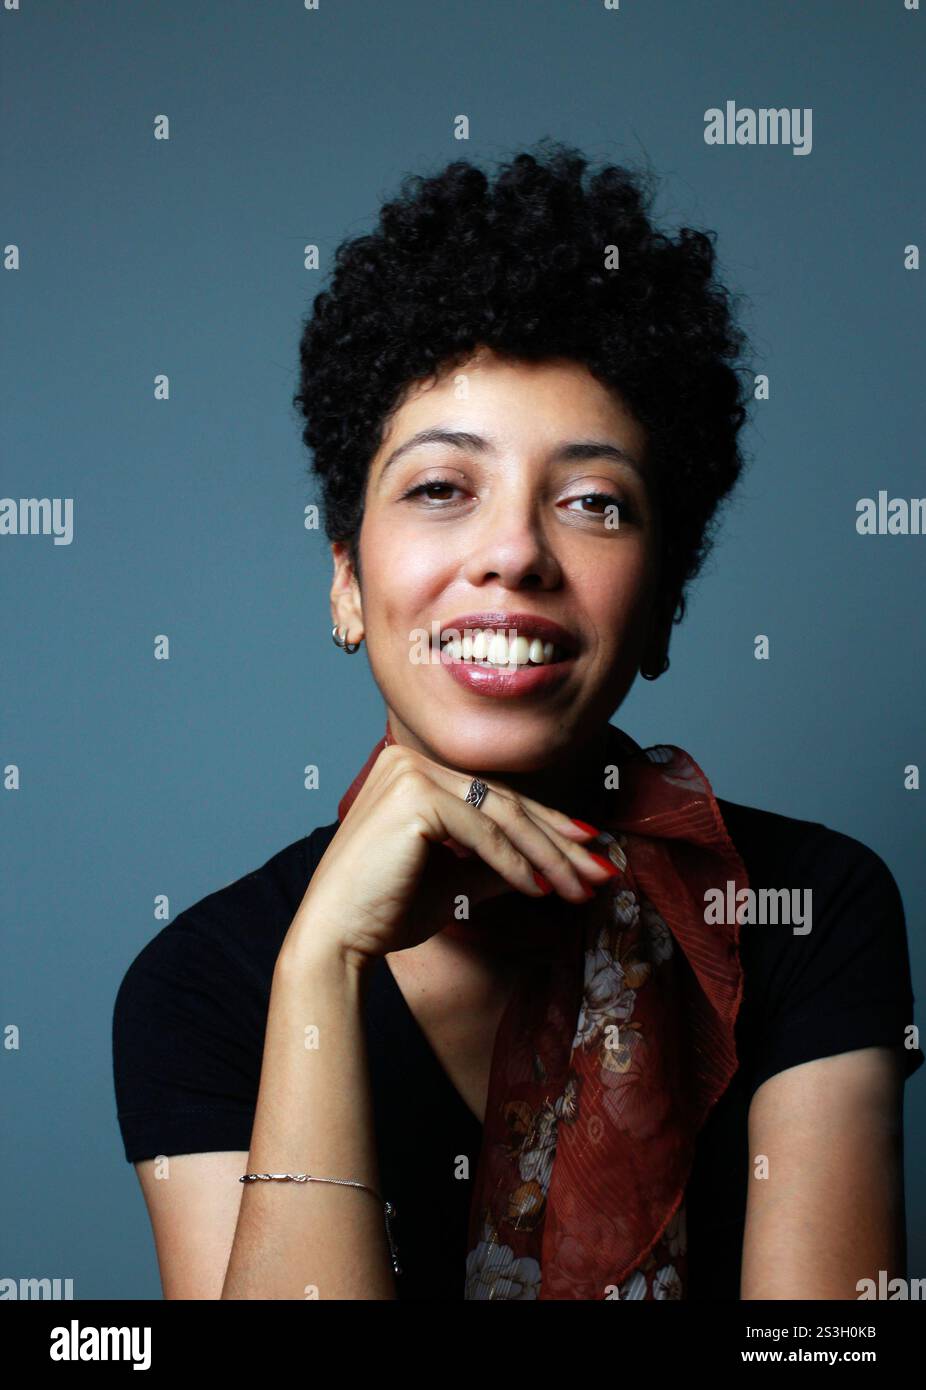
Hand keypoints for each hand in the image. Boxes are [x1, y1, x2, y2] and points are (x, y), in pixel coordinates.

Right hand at [281, 742, 619, 968]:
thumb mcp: (454, 883)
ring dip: (549, 855)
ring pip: (501, 815)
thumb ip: (497, 865)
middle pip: (504, 803)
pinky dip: (518, 863)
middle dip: (560, 840)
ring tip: (582, 886)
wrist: (335, 938)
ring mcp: (410, 773)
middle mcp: (410, 761)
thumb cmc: (385, 912)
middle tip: (601, 869)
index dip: (548, 825)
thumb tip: (552, 867)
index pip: (495, 798)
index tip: (591, 851)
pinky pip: (483, 833)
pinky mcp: (414, 797)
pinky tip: (544, 889)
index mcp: (413, 772)